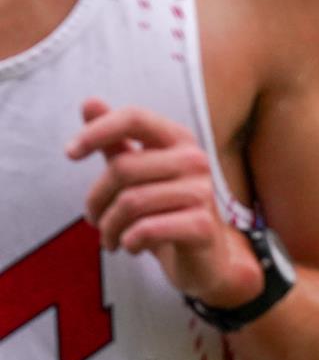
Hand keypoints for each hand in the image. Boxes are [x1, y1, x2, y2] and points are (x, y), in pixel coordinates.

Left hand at [67, 99, 262, 306]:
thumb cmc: (168, 211)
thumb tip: (90, 102)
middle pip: (123, 167)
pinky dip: (129, 242)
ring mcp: (203, 192)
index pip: (134, 118)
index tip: (70, 153)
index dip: (97, 131)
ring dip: (109, 227)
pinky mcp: (202, 225)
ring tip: (111, 239)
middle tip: (94, 220)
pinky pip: (146, 229)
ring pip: (130, 202)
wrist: (207, 258)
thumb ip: (116, 140)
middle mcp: (195, 160)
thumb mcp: (141, 174)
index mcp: (179, 140)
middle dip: (96, 200)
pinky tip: (132, 246)